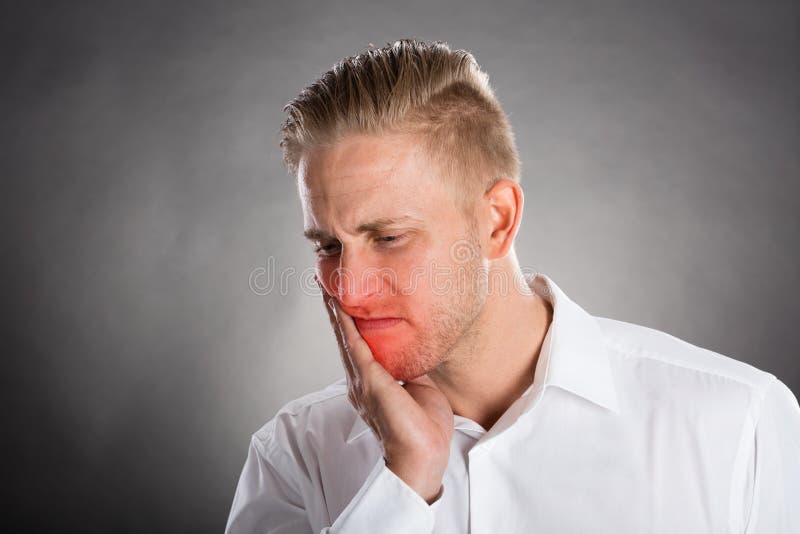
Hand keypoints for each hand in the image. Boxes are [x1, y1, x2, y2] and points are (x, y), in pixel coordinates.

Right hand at [319, 281, 453, 503]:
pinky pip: (354, 345)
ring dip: (336, 313)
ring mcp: (361, 381)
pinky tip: (339, 307)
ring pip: (345, 339)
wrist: (423, 453)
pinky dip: (345, 324)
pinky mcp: (368, 380)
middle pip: (345, 339)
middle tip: (328, 286)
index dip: (350, 324)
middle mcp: (360, 382)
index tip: (344, 302)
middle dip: (336, 312)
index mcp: (372, 385)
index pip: (358, 347)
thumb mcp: (421, 388)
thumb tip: (412, 351)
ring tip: (327, 290)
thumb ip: (410, 368)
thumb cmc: (424, 427)